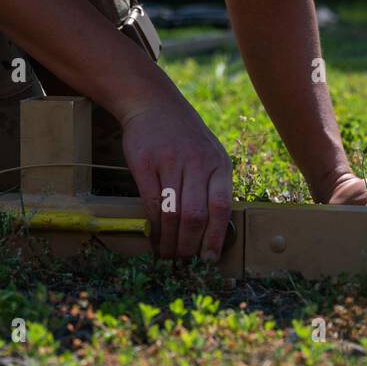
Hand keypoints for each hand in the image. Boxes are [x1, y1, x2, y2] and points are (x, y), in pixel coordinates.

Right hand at [120, 97, 232, 261]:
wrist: (154, 103)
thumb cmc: (185, 136)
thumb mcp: (209, 153)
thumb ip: (213, 185)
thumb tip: (215, 232)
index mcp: (218, 163)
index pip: (221, 208)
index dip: (214, 238)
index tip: (208, 260)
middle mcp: (197, 162)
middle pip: (195, 216)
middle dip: (189, 246)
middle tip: (183, 262)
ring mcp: (170, 161)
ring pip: (173, 213)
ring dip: (170, 241)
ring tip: (168, 255)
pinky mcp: (145, 163)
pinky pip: (151, 203)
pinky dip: (153, 227)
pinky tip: (154, 237)